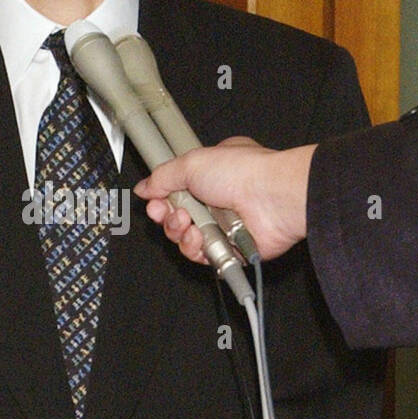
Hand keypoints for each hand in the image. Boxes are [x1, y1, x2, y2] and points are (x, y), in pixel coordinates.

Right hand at [134, 138, 315, 262]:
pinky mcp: (231, 249)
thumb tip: (144, 187)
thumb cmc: (244, 173)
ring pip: (186, 237)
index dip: (161, 196)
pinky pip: (201, 255)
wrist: (273, 198)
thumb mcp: (191, 163)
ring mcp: (225, 225)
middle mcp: (219, 199)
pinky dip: (195, 248)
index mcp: (212, 173)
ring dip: (179, 231)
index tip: (154, 197)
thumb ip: (163, 177)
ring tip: (187, 223)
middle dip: (166, 215)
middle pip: (177, 215)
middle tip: (166, 211)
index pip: (177, 189)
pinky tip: (199, 237)